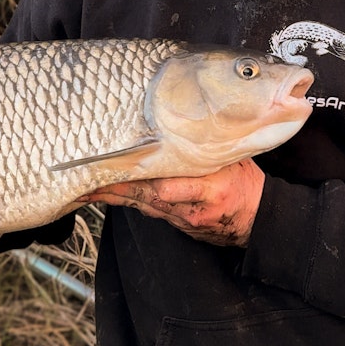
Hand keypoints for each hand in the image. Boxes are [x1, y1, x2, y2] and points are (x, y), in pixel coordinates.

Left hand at [81, 159, 265, 246]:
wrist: (259, 220)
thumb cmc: (245, 181)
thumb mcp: (233, 160)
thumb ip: (207, 147)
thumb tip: (182, 121)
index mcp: (210, 187)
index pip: (169, 185)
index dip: (140, 179)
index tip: (117, 167)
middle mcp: (192, 206)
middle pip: (146, 196)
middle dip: (114, 188)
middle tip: (85, 180)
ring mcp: (183, 218)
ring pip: (142, 205)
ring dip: (113, 196)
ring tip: (85, 187)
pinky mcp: (178, 224)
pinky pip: (148, 211)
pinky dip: (127, 201)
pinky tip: (106, 194)